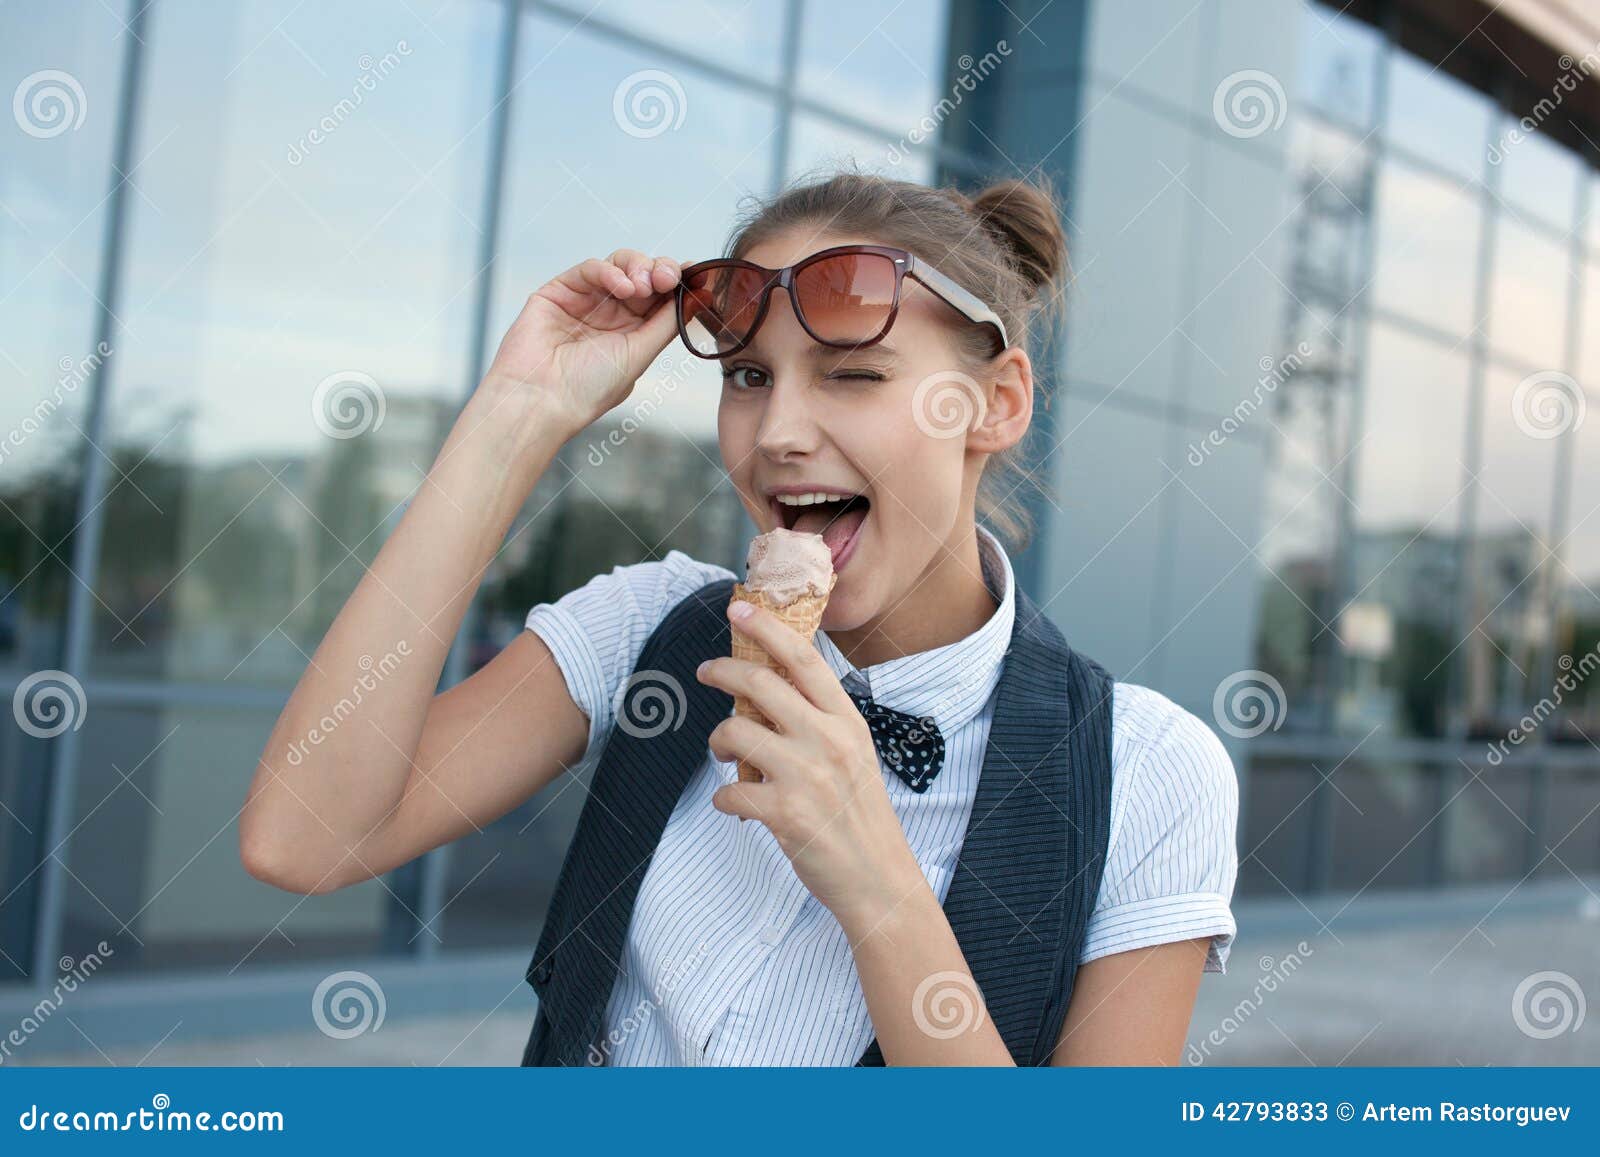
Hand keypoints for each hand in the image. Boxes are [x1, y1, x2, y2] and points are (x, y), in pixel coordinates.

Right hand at [480, 249, 682, 437]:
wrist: (540, 400)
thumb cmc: (588, 389)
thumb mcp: (639, 354)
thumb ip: (667, 323)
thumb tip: (700, 296)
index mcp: (633, 333)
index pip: (662, 298)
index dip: (680, 283)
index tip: (698, 274)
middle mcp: (611, 314)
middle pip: (645, 276)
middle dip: (661, 271)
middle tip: (668, 278)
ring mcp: (586, 301)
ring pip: (620, 265)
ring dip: (638, 267)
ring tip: (643, 286)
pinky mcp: (560, 291)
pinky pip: (590, 269)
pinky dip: (610, 271)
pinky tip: (622, 287)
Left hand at [696, 600, 928, 928]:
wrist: (878, 878)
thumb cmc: (860, 815)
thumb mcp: (854, 753)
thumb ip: (820, 720)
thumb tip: (770, 689)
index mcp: (846, 720)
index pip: (804, 658)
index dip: (767, 627)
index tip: (739, 610)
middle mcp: (827, 739)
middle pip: (758, 682)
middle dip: (721, 671)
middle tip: (706, 672)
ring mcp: (806, 775)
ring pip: (734, 731)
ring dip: (719, 742)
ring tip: (727, 754)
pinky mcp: (784, 812)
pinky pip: (729, 791)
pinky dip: (725, 798)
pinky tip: (739, 806)